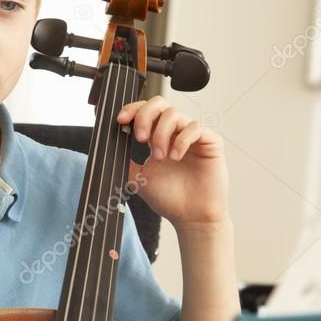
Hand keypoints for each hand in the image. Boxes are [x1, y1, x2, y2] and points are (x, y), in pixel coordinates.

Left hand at [117, 95, 229, 228]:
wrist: (191, 217)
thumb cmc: (169, 199)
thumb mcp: (138, 178)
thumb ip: (125, 160)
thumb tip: (109, 143)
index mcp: (158, 137)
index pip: (145, 111)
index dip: (132, 110)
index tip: (121, 120)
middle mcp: (176, 132)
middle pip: (160, 103)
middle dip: (145, 116)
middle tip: (141, 139)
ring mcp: (193, 135)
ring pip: (174, 114)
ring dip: (162, 134)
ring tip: (161, 157)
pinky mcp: (211, 141)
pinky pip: (195, 127)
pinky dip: (182, 140)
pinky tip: (176, 157)